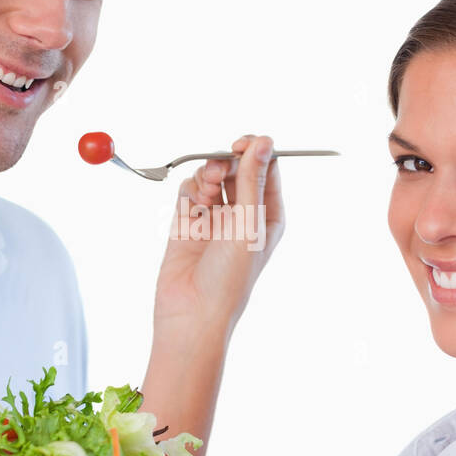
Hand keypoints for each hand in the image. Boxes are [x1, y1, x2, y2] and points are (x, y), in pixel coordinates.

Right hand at [153, 134, 284, 336]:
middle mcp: (243, 215)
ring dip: (206, 176)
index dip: (255, 151)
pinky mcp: (187, 223)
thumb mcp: (248, 224)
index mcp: (268, 216)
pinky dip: (190, 190)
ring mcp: (214, 218)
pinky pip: (189, 191)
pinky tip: (192, 205)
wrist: (192, 313)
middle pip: (236, 168)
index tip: (240, 144)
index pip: (266, 169)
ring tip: (204, 194)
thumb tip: (264, 142)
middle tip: (218, 171)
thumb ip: (252, 180)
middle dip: (226, 163)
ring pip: (211, 176)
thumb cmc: (229, 278)